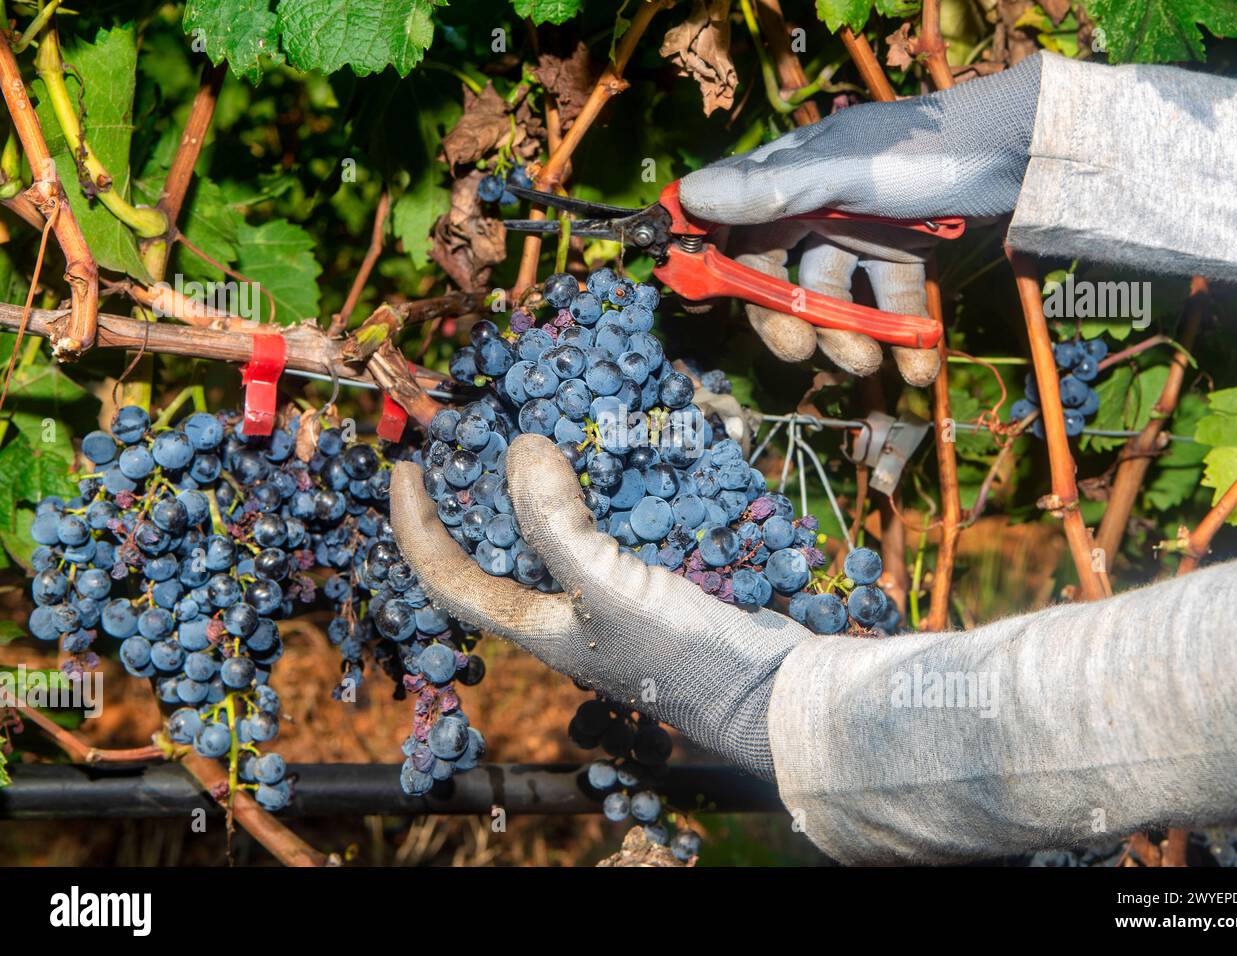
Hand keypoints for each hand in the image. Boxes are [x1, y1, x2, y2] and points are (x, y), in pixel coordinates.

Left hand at [389, 435, 810, 779]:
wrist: (772, 688)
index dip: (415, 524)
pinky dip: (622, 476)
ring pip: (566, 518)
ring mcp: (612, 588)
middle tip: (483, 427)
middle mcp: (564, 605)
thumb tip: (518, 448)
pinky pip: (624, 514)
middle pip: (504, 538)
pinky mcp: (657, 571)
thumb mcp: (605, 589)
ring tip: (556, 420)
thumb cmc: (678, 655)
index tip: (406, 465)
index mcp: (534, 621)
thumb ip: (554, 522)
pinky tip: (633, 440)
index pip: (447, 574)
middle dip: (489, 484)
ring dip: (559, 471)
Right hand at [678, 54, 1043, 384]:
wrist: (1017, 153)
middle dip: (789, 319)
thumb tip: (688, 196)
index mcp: (788, 174)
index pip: (734, 226)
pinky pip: (888, 300)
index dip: (718, 266)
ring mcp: (858, 230)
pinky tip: (917, 368)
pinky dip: (901, 334)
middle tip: (800, 353)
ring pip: (836, 296)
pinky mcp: (901, 251)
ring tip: (872, 362)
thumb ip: (768, 193)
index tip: (708, 304)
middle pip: (780, 275)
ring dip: (849, 336)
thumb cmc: (919, 153)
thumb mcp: (839, 174)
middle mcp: (815, 203)